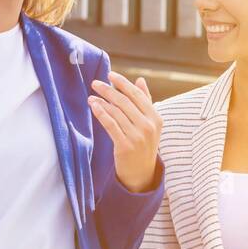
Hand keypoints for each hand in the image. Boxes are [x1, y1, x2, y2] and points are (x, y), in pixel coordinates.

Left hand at [90, 71, 163, 192]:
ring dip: (102, 101)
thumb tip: (140, 80)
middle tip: (95, 83)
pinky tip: (94, 106)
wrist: (141, 173)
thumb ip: (145, 101)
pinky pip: (111, 125)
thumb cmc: (143, 144)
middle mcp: (148, 126)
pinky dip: (101, 113)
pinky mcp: (125, 146)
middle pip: (126, 102)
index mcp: (155, 118)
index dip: (123, 84)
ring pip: (117, 112)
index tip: (111, 75)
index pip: (138, 95)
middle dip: (109, 90)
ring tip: (92, 96)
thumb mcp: (149, 123)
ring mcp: (138, 136)